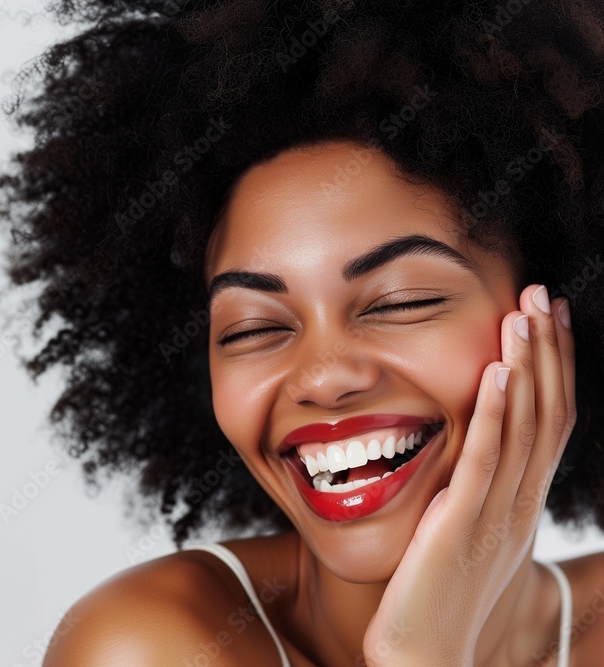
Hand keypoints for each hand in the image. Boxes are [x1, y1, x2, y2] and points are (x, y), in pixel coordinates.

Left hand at [362, 284, 576, 665]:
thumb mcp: (461, 534)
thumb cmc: (435, 598)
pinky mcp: (460, 523)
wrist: (426, 655)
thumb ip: (468, 494)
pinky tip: (499, 372)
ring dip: (528, 366)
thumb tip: (461, 458)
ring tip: (526, 312)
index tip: (551, 321)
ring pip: (525, 427)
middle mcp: (518, 502)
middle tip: (546, 295)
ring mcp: (495, 512)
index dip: (554, 369)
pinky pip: (486, 460)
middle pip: (548, 413)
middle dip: (548, 351)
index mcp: (518, 502)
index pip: (549, 422)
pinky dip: (497, 413)